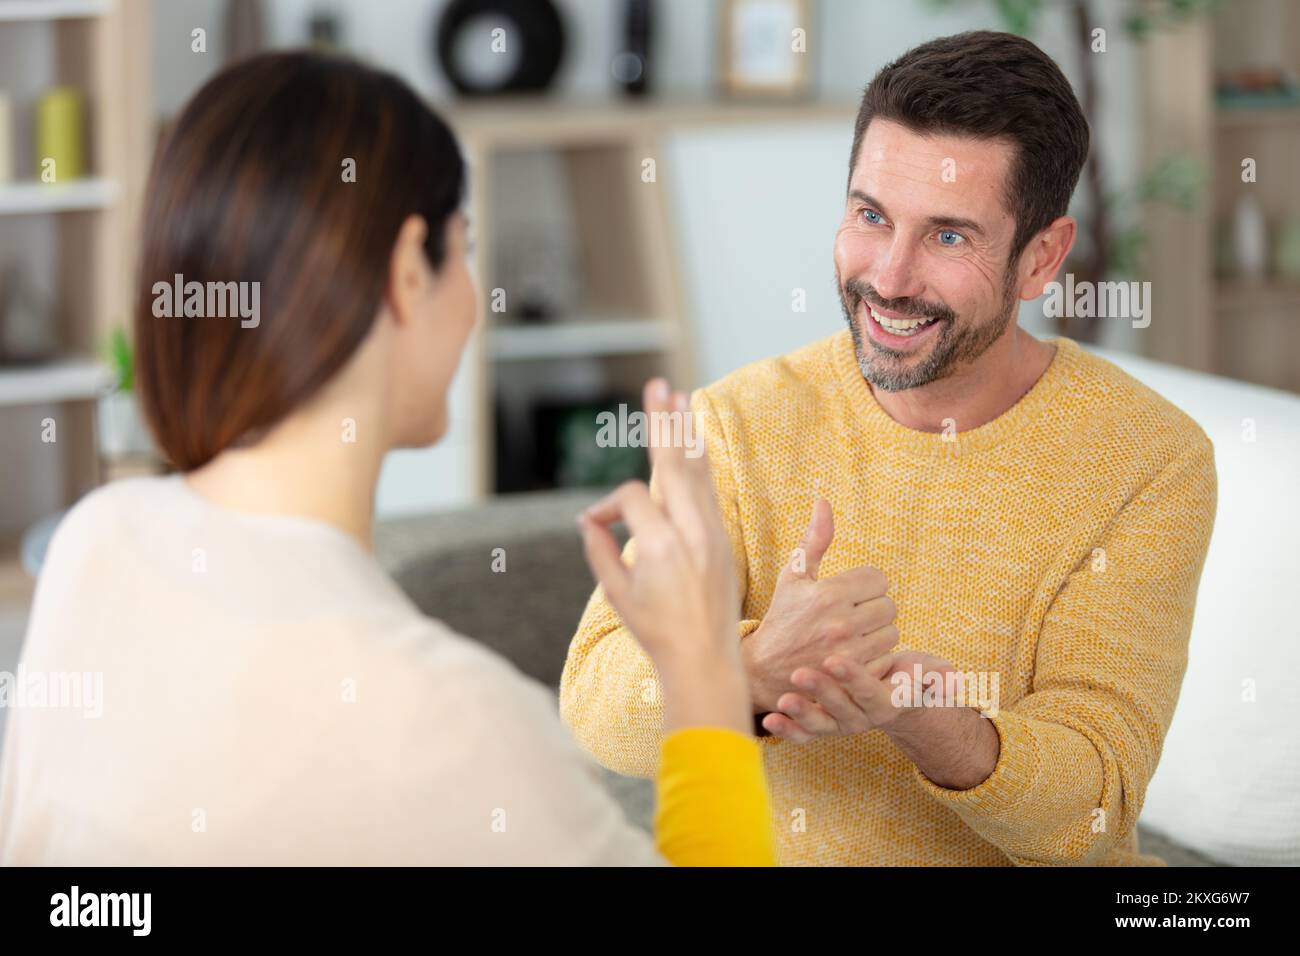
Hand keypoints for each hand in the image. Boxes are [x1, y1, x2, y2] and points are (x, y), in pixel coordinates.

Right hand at [578, 379, 747, 732]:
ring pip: (696, 472)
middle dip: (663, 423)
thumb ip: (600, 551)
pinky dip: (699, 464)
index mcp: (660, 546)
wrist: (704, 659)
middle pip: (674, 464)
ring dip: (685, 434)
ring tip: (679, 398)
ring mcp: (711, 534)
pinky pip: (709, 491)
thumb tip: (588, 519)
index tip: (592, 525)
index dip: (605, 507)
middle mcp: (691, 533)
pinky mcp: (722, 539)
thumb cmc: (655, 631)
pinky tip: (695, 440)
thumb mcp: (617, 594)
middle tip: (658, 384)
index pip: (629, 499)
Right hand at [742, 499, 898, 712]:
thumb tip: (824, 502)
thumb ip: (815, 540)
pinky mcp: (855, 676)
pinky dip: (876, 657)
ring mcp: (849, 653)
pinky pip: (887, 658)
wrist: (764, 670)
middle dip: (873, 608)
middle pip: (889, 606)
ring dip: (877, 633)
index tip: (850, 594)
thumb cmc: (782, 618)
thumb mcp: (793, 577)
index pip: (878, 578)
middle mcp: (841, 623)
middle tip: (853, 615)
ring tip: (854, 635)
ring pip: (891, 633)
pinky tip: (855, 655)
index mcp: (828, 594)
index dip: (866, 585)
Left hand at [762, 650, 960, 741]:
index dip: (853, 678)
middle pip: (840, 709)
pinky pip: (803, 734)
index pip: (869, 692)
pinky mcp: (821, 726)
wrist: (892, 692)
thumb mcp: (928, 673)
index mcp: (885, 704)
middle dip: (820, 693)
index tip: (835, 659)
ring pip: (819, 724)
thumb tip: (955, 681)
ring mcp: (839, 724)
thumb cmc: (909, 676)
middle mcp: (861, 719)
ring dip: (800, 714)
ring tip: (781, 700)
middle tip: (799, 673)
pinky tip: (769, 718)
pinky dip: (786, 729)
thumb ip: (938, 675)